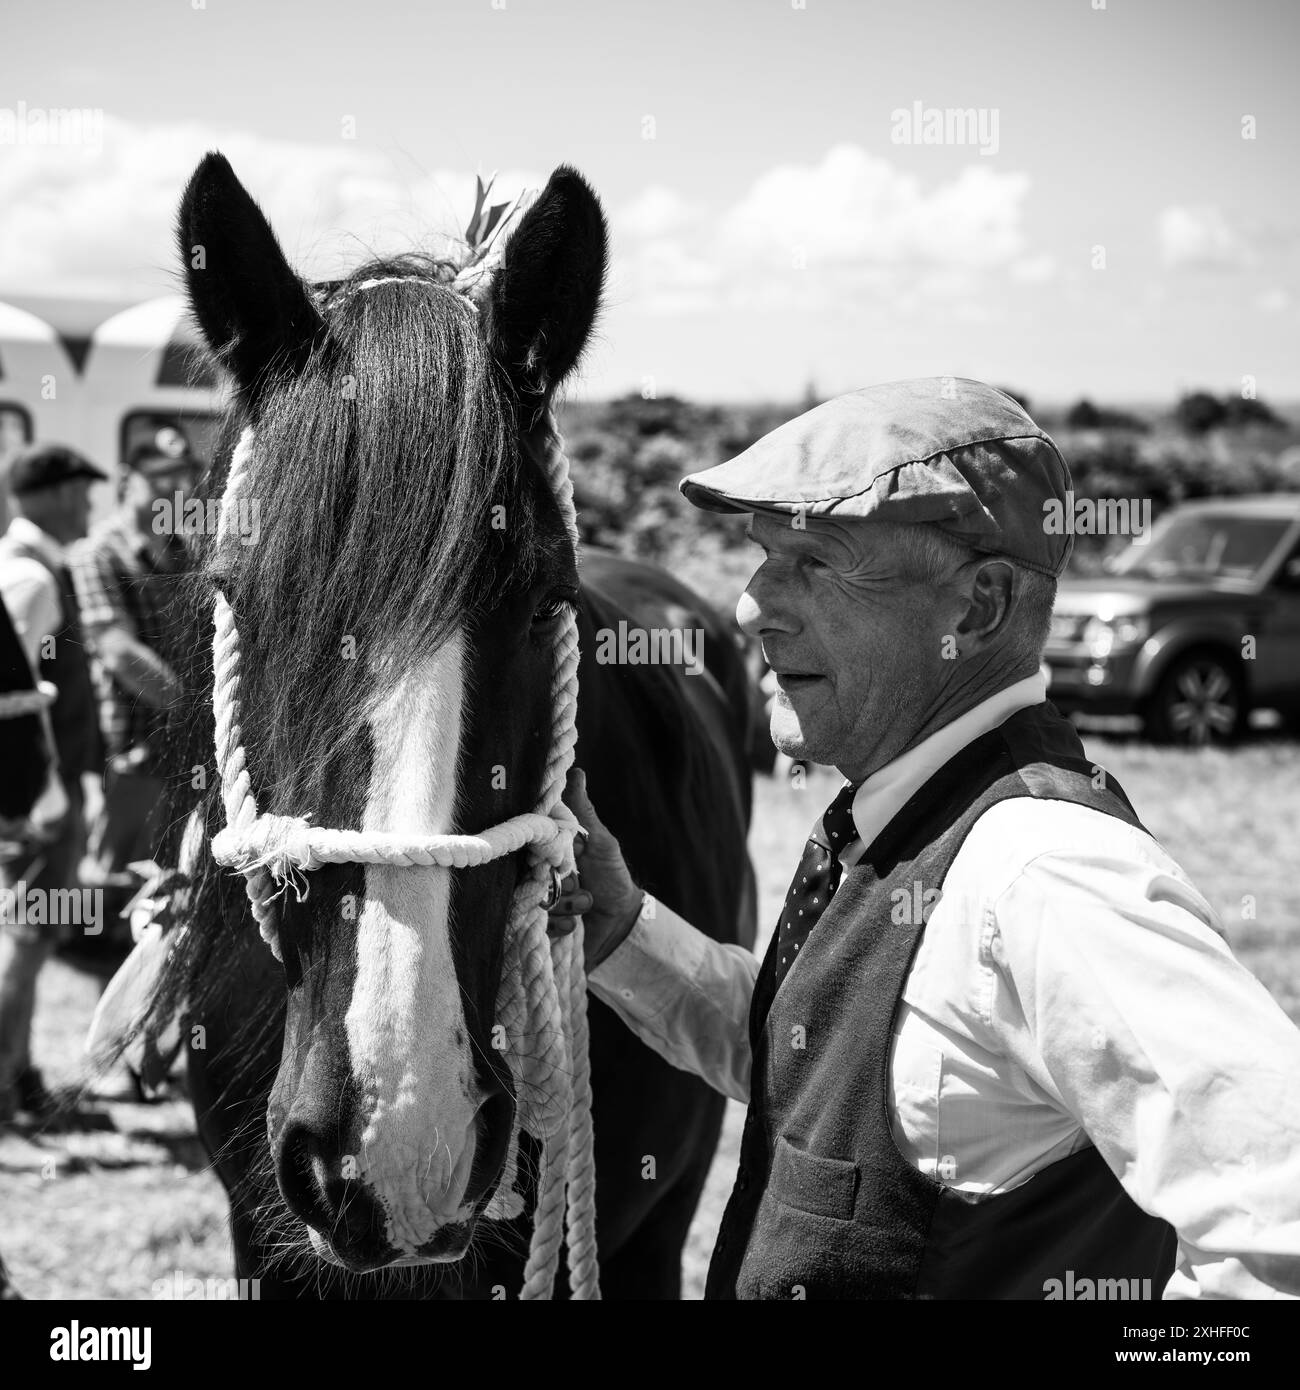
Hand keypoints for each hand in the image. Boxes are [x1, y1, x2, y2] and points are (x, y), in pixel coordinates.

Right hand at [547, 767, 643, 969]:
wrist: (623, 923)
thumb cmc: (613, 877)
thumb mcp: (602, 843)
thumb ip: (585, 813)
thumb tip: (576, 772)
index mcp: (549, 853)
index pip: (531, 844)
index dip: (540, 850)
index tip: (555, 856)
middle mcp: (538, 876)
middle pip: (528, 876)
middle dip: (556, 882)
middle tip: (577, 883)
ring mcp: (539, 903)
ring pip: (534, 902)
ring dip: (564, 905)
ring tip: (586, 901)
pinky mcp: (541, 928)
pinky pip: (539, 927)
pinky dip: (561, 925)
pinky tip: (575, 924)